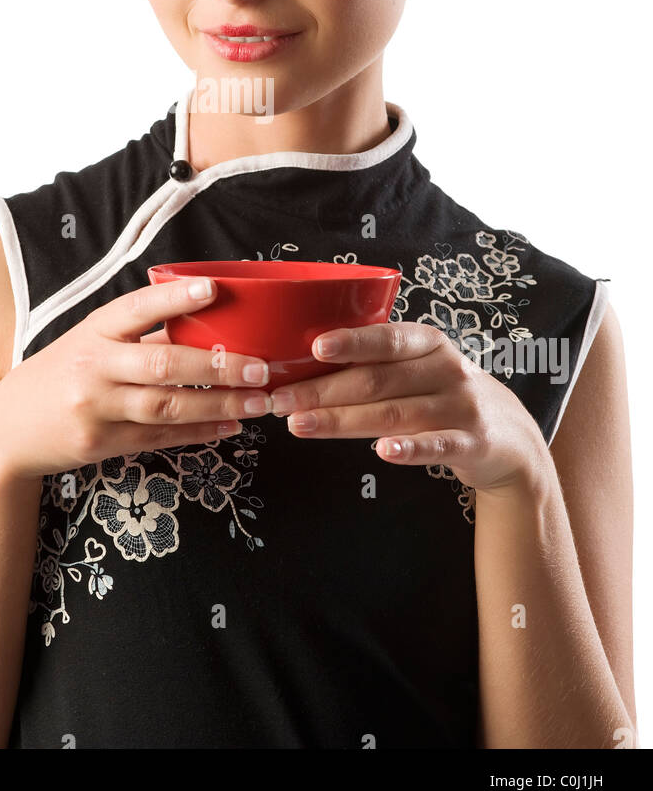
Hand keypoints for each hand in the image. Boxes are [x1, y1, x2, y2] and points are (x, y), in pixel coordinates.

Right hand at [0, 277, 273, 479]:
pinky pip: (159, 438)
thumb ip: (137, 334)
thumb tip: (201, 320)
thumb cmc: (56, 377)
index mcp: (92, 331)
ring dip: (218, 405)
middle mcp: (93, 367)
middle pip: (163, 364)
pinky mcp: (100, 444)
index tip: (213, 289)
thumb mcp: (87, 343)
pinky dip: (198, 433)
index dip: (175, 298)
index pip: (136, 308)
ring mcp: (95, 408)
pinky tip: (228, 428)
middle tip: (259, 367)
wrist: (4, 432)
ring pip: (167, 406)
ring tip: (257, 402)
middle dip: (217, 366)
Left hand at [268, 321, 549, 493]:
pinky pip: (436, 445)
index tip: (314, 348)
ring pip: (395, 413)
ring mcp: (460, 406)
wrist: (510, 438)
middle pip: (377, 380)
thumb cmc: (444, 395)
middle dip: (323, 390)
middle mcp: (446, 369)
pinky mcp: (471, 442)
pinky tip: (382, 452)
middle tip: (280, 401)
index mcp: (429, 343)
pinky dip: (409, 449)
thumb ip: (377, 366)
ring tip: (301, 426)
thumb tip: (304, 365)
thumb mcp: (420, 369)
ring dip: (343, 420)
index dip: (352, 341)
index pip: (387, 338)